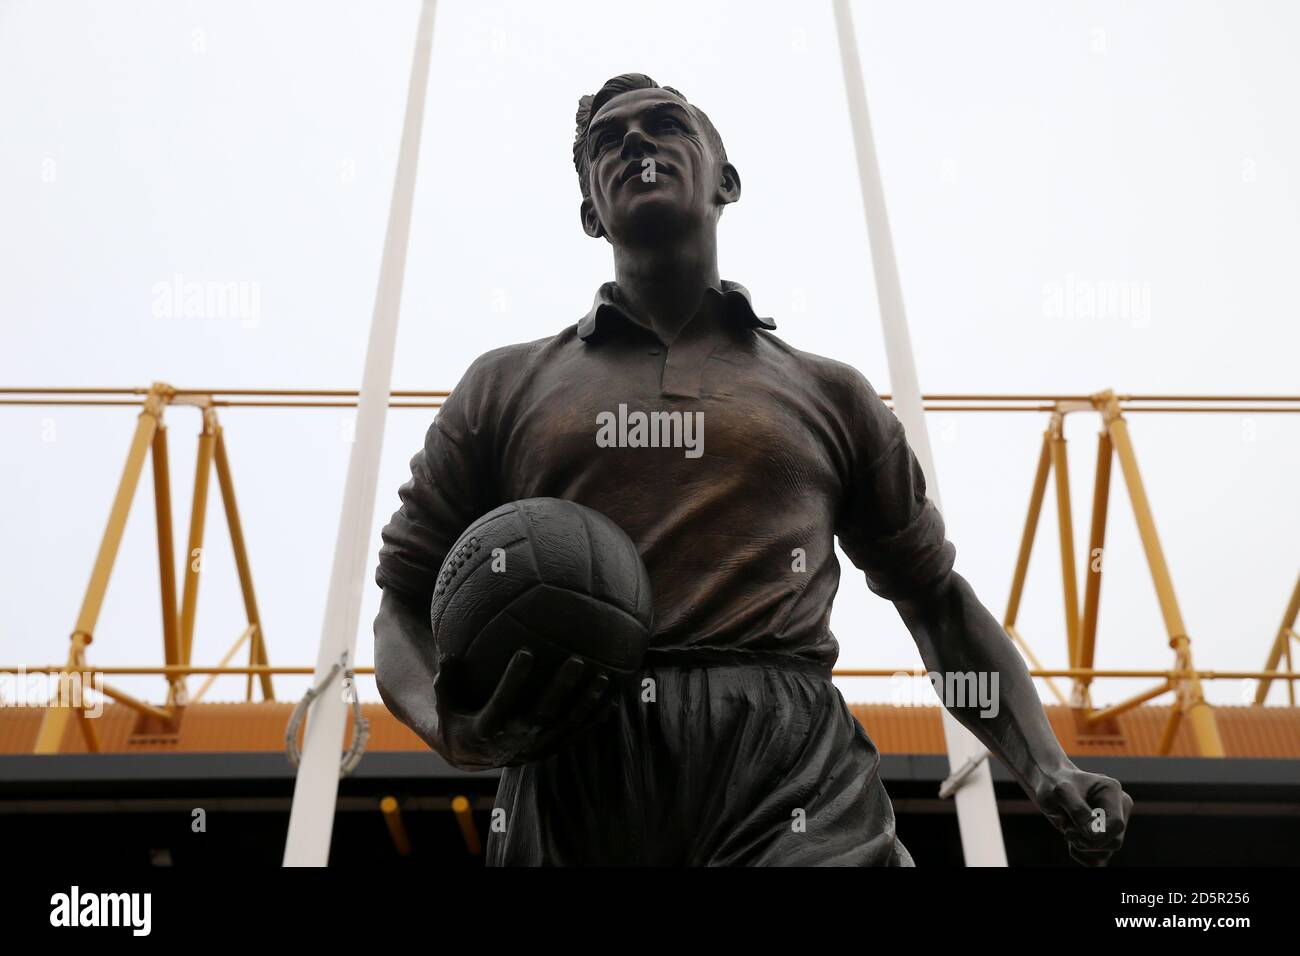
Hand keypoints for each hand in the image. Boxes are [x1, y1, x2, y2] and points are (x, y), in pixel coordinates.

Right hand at [432, 649, 613, 770]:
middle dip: (561, 688)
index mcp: (484, 731)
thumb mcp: (445, 702)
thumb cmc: (457, 715)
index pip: (500, 703)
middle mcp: (512, 744)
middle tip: (577, 660)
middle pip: (542, 715)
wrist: (470, 754)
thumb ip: (446, 681)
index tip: (525, 652)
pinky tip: (612, 699)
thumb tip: (447, 654)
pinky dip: (593, 719)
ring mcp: (534, 750)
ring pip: (565, 728)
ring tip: (603, 678)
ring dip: (586, 704)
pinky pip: (575, 735)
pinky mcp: (549, 750)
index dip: (512, 680)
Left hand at [1032, 764, 1132, 865]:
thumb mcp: (1060, 793)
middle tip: (1066, 828)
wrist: (1047, 784)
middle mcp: (1118, 807)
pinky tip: (1069, 838)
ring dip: (1081, 846)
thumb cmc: (1053, 783)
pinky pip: (1098, 859)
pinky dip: (1081, 854)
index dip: (1096, 835)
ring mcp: (1112, 822)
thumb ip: (1077, 811)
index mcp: (1112, 790)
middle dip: (1086, 841)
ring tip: (1067, 827)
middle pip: (1114, 842)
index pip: (1116, 824)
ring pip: (1106, 852)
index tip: (1070, 830)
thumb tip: (1094, 834)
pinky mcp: (1103, 835)